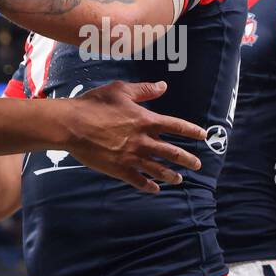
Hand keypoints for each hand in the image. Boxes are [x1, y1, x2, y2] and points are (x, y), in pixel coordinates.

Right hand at [62, 80, 205, 192]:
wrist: (72, 125)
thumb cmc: (94, 104)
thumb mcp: (121, 90)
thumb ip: (145, 90)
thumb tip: (163, 86)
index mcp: (146, 120)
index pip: (176, 126)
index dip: (192, 131)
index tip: (203, 136)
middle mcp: (143, 140)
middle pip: (172, 152)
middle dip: (187, 159)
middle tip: (198, 165)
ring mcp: (131, 156)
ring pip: (158, 169)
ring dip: (171, 175)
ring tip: (179, 179)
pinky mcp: (119, 169)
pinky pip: (138, 180)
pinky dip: (148, 186)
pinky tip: (155, 189)